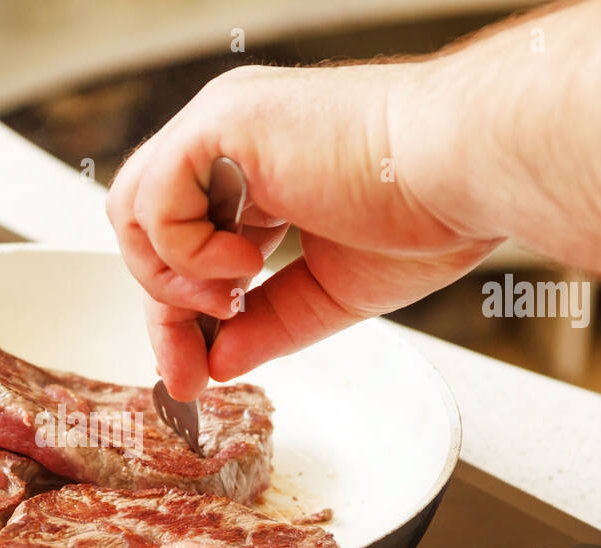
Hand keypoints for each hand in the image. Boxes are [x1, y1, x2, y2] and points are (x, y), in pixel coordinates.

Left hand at [106, 63, 500, 400]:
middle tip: (188, 367)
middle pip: (146, 231)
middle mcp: (231, 142)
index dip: (178, 316)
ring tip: (230, 301)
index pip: (183, 246)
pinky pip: (154, 198)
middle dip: (163, 311)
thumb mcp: (328, 291)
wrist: (467, 174)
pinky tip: (246, 266)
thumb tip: (217, 364)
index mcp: (258, 170)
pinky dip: (186, 251)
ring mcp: (222, 125)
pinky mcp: (223, 120)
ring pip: (132, 210)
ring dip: (169, 278)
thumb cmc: (429, 212)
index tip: (189, 374)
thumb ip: (267, 324)